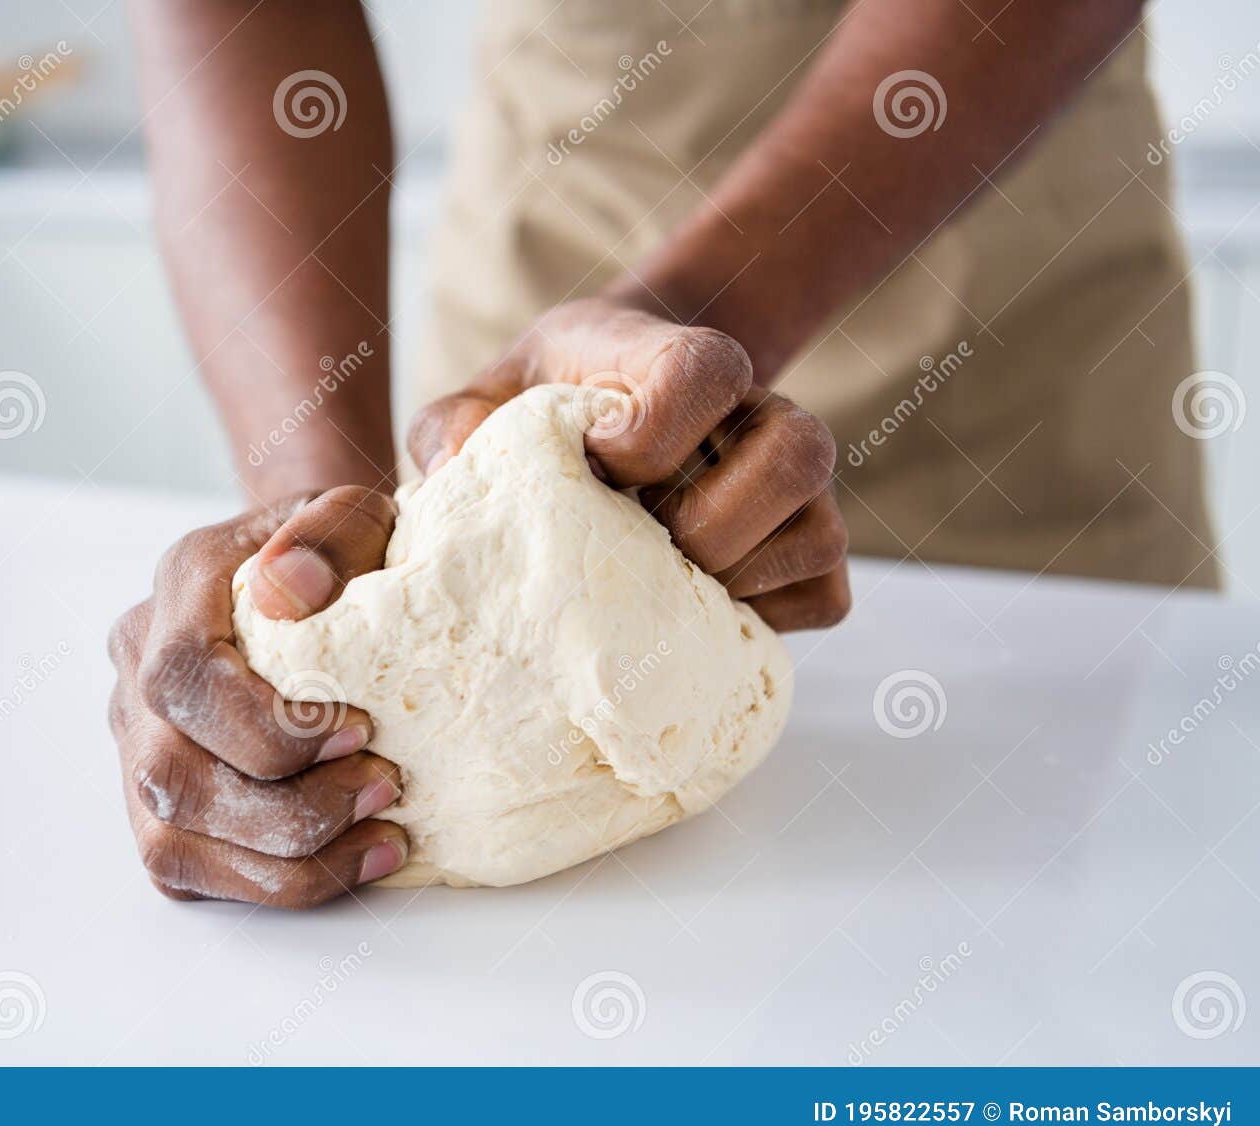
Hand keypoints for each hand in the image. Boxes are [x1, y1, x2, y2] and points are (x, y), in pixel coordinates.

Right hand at [107, 487, 407, 907]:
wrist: (308, 567)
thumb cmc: (339, 547)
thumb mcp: (355, 511)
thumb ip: (330, 534)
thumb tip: (290, 591)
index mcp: (179, 589)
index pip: (183, 675)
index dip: (265, 725)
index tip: (359, 730)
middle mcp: (136, 666)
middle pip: (174, 776)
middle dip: (290, 807)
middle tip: (388, 787)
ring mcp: (137, 738)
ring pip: (173, 839)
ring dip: (288, 861)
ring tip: (385, 834)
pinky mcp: (158, 796)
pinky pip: (191, 868)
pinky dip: (276, 882)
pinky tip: (356, 859)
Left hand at [409, 299, 850, 629]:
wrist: (619, 399)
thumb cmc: (551, 406)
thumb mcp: (492, 398)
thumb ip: (454, 424)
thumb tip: (449, 472)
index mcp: (678, 360)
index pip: (708, 372)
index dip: (653, 432)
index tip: (597, 457)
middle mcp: (758, 415)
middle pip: (795, 455)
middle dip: (702, 523)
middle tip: (635, 539)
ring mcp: (796, 486)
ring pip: (821, 533)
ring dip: (736, 576)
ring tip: (662, 584)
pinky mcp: (808, 550)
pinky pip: (823, 597)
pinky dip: (764, 619)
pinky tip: (694, 611)